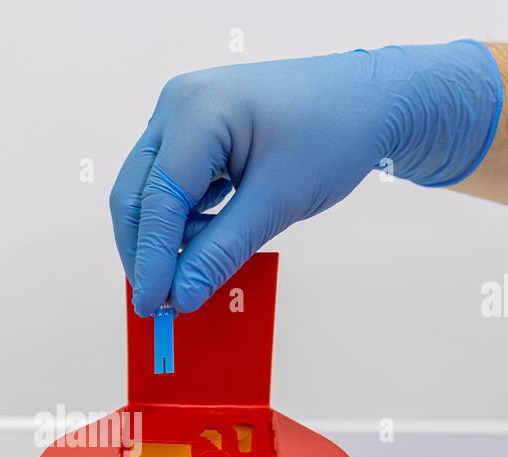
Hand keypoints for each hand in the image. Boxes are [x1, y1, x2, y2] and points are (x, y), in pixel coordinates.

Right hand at [110, 41, 502, 316]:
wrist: (370, 100)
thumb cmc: (335, 134)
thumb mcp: (278, 201)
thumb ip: (222, 250)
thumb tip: (180, 296)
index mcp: (198, 110)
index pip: (157, 198)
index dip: (151, 258)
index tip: (151, 305)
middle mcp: (178, 104)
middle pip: (136, 193)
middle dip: (145, 250)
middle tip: (157, 302)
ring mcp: (182, 114)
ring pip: (148, 190)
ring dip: (163, 238)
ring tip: (189, 273)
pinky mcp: (193, 130)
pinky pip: (170, 183)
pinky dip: (181, 220)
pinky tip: (204, 241)